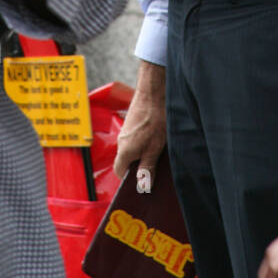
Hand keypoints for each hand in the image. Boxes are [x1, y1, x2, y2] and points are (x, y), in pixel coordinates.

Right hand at [114, 60, 166, 192]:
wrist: (154, 92)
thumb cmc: (155, 119)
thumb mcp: (154, 148)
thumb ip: (147, 167)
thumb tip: (142, 185)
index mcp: (124, 151)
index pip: (119, 171)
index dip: (129, 179)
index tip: (141, 182)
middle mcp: (121, 141)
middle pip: (126, 161)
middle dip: (138, 166)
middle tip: (154, 169)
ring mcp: (126, 130)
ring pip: (132, 149)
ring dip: (143, 153)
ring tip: (158, 151)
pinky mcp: (132, 122)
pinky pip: (135, 138)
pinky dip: (144, 142)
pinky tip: (158, 139)